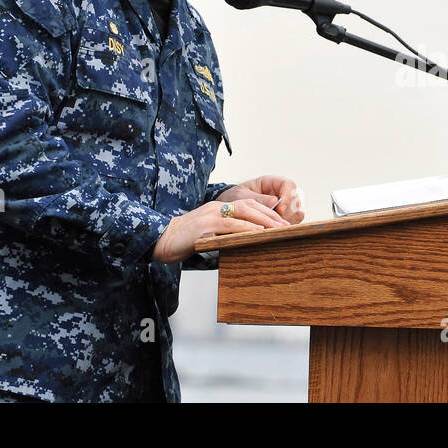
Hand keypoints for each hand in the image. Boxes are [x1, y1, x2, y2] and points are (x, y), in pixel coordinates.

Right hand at [151, 199, 289, 263]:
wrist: (160, 240)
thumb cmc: (184, 239)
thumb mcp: (209, 233)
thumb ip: (225, 233)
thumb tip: (246, 242)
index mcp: (219, 208)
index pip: (249, 205)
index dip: (267, 212)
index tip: (282, 221)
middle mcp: (217, 208)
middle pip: (250, 206)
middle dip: (271, 215)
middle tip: (287, 226)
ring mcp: (211, 216)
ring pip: (243, 214)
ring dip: (263, 221)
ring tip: (278, 229)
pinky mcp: (205, 227)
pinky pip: (230, 226)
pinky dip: (246, 229)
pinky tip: (258, 234)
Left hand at [218, 175, 305, 223]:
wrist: (229, 208)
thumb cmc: (234, 198)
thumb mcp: (242, 196)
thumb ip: (258, 199)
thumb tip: (275, 203)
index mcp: (272, 182)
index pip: (288, 185)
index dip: (288, 196)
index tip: (281, 208)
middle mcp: (281, 192)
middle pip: (297, 199)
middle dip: (290, 212)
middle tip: (278, 223)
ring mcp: (285, 205)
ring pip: (298, 212)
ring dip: (290, 221)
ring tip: (277, 228)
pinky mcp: (284, 217)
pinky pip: (294, 222)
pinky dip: (287, 227)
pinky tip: (277, 231)